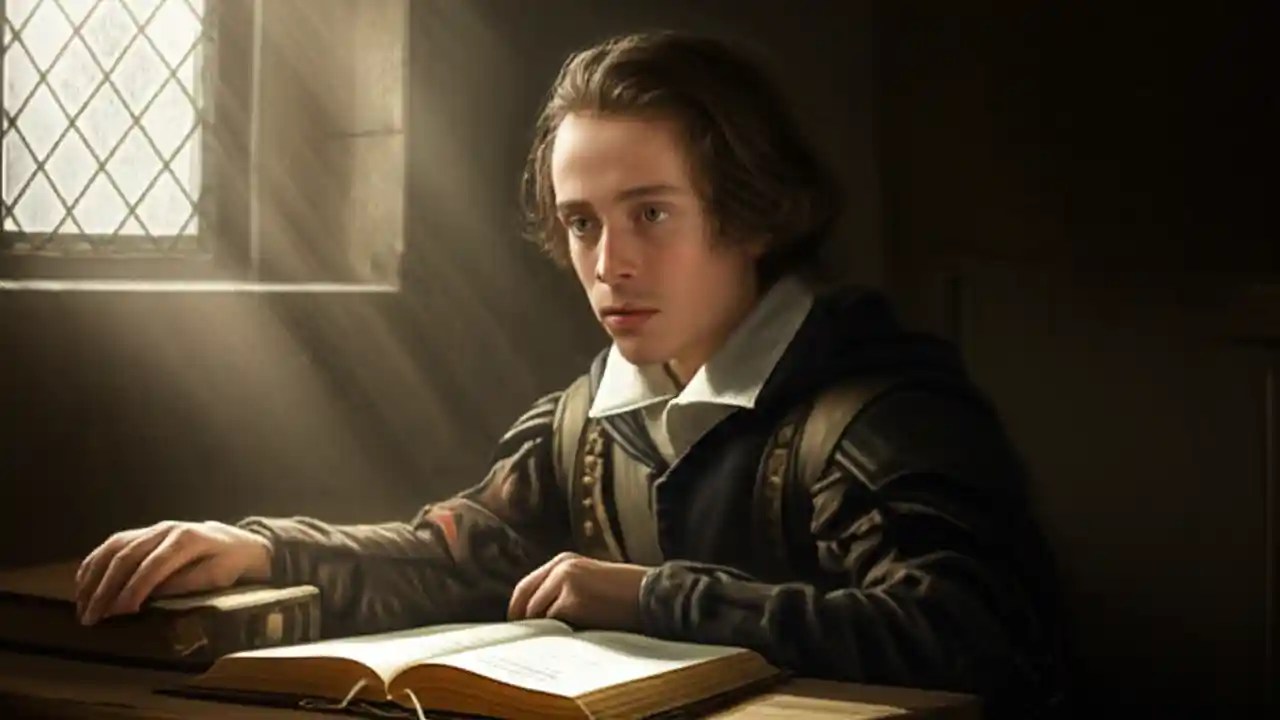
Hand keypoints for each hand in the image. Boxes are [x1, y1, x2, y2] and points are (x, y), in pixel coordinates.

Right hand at [75, 520, 272, 625]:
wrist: (240, 542)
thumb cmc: (231, 563)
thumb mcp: (219, 576)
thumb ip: (187, 584)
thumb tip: (152, 596)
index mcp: (187, 539)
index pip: (154, 565)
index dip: (135, 589)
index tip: (119, 613)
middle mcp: (166, 530)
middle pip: (127, 556)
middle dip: (106, 588)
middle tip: (91, 617)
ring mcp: (153, 529)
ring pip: (114, 548)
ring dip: (94, 577)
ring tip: (82, 605)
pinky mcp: (145, 533)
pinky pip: (114, 544)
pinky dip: (95, 563)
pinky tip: (83, 583)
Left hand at [507, 552, 649, 631]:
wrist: (651, 595)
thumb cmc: (624, 594)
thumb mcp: (589, 581)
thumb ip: (563, 589)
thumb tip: (536, 616)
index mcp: (564, 560)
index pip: (527, 585)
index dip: (518, 608)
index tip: (517, 625)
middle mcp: (561, 566)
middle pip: (524, 597)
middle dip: (522, 619)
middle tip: (522, 640)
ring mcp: (566, 581)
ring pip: (536, 612)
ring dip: (541, 628)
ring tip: (548, 641)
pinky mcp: (572, 600)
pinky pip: (553, 622)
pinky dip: (557, 633)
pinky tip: (566, 638)